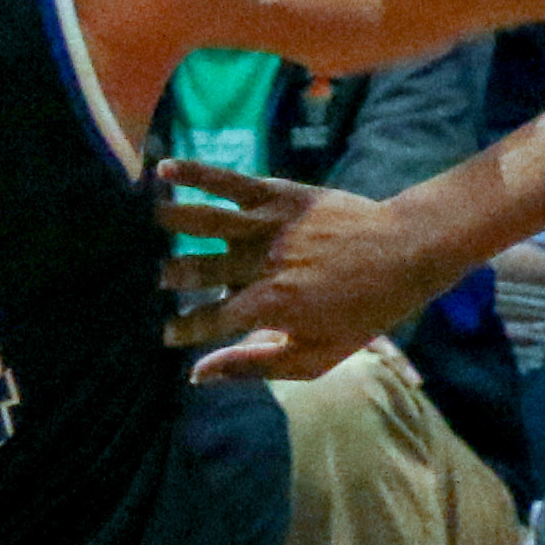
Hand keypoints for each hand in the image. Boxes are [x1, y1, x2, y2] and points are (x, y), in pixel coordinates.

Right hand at [157, 164, 424, 380]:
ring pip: (206, 223)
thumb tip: (198, 374)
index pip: (210, 321)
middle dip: (170, 277)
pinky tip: (165, 169)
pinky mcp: (279, 194)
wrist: (405, 253)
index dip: (182, 329)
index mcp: (270, 307)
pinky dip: (196, 174)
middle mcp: (262, 265)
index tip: (165, 333)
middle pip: (199, 271)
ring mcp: (269, 226)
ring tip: (139, 224)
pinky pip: (230, 183)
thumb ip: (256, 365)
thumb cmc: (363, 312)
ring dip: (169, 223)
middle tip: (148, 280)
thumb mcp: (316, 357)